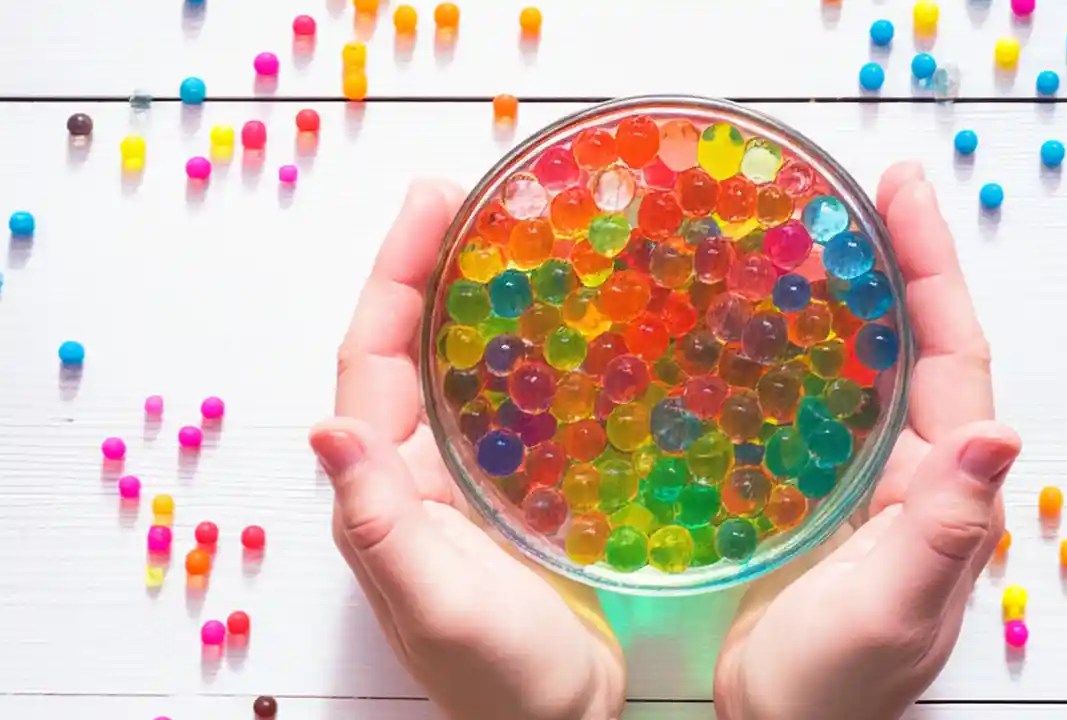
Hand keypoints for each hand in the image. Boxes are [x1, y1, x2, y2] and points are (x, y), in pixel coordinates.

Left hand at [310, 181, 624, 719]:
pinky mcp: (514, 491)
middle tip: (475, 196)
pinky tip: (565, 324)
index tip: (431, 204)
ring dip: (476, 297)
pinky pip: (510, 402)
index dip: (395, 276)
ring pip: (459, 367)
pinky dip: (526, 351)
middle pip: (409, 346)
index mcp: (382, 490)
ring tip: (515, 236)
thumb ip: (383, 526)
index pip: (372, 360)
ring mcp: (462, 481)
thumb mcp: (441, 606)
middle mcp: (412, 474)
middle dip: (430, 265)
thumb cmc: (502, 682)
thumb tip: (330, 427)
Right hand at [713, 163, 1020, 719]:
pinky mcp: (817, 496)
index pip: (953, 357)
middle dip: (901, 262)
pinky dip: (804, 356)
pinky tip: (766, 329)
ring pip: (870, 370)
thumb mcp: (892, 610)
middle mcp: (916, 476)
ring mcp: (866, 484)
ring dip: (855, 299)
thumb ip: (946, 530)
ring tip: (821, 235)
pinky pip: (820, 406)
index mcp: (945, 490)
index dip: (933, 269)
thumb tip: (999, 433)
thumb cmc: (832, 688)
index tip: (903, 194)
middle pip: (919, 346)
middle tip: (864, 190)